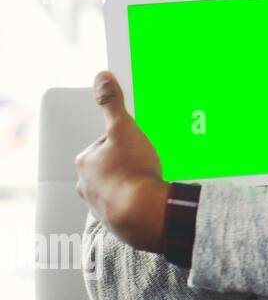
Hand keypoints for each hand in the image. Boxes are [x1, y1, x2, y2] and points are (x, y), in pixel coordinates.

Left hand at [75, 72, 167, 252]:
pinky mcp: (113, 220)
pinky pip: (125, 204)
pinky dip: (136, 201)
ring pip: (116, 185)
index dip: (125, 140)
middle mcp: (85, 183)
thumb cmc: (132, 173)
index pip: (105, 143)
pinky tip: (149, 197)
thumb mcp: (124, 129)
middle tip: (146, 161)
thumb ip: (112, 103)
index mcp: (85, 161)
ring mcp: (98, 204)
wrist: (144, 214)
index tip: (139, 144)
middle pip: (110, 164)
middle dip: (127, 162)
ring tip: (150, 180)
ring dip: (132, 182)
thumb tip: (101, 78)